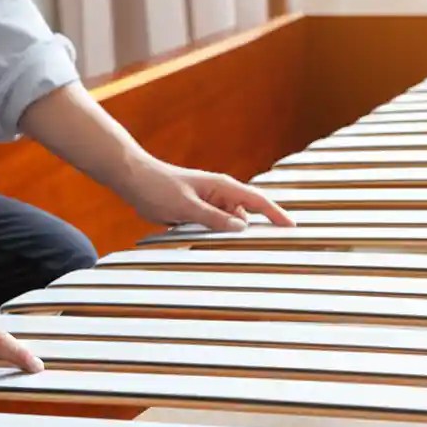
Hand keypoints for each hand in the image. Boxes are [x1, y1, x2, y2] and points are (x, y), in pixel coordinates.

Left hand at [115, 157, 295, 231]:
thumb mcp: (186, 206)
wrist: (133, 179)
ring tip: (195, 234)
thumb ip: (214, 218)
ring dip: (219, 236)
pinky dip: (207, 236)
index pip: (258, 201)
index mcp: (223, 187)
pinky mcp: (198, 214)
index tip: (293, 228)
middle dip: (243, 234)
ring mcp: (210, 205)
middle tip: (234, 246)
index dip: (277, 215)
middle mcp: (220, 195)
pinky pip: (211, 229)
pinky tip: (190, 236)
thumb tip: (241, 228)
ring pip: (227, 227)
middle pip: (245, 219)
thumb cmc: (158, 187)